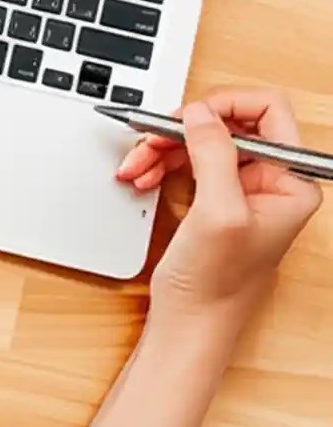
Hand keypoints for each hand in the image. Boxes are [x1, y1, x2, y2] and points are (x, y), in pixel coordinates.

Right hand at [115, 88, 322, 328]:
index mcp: (291, 181)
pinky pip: (186, 161)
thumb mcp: (219, 212)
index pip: (269, 111)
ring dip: (162, 148)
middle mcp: (271, 180)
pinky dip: (159, 163)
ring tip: (136, 166)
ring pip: (200, 140)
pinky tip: (140, 176)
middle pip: (226, 123)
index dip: (225, 104)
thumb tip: (200, 112)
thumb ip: (214, 155)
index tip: (188, 115)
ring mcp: (242, 188)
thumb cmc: (215, 283)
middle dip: (181, 130)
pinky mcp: (214, 197)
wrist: (190, 321)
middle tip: (149, 140)